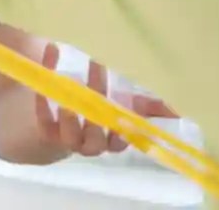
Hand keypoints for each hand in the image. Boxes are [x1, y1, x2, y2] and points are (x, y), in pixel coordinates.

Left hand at [33, 44, 178, 157]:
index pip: (120, 141)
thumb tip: (175, 112)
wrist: (56, 129)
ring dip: (70, 117)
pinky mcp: (44, 130)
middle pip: (94, 137)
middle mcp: (89, 144)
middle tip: (95, 73)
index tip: (122, 106)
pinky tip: (49, 75)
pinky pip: (43, 119)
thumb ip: (147, 107)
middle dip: (96, 109)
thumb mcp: (122, 107)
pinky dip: (44, 100)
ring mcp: (66, 139)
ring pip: (69, 135)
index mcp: (110, 139)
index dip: (122, 128)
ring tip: (69, 89)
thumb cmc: (96, 113)